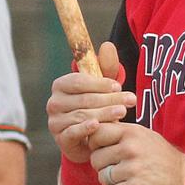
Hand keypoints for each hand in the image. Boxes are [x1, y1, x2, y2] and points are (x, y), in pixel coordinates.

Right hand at [47, 42, 135, 162]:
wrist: (92, 139)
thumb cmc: (97, 107)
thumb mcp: (103, 87)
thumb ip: (106, 67)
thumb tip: (107, 45)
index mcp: (61, 85)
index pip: (79, 81)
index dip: (100, 83)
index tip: (119, 86)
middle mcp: (54, 102)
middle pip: (83, 99)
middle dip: (109, 99)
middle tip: (130, 100)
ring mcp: (55, 121)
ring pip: (81, 115)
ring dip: (104, 113)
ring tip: (122, 112)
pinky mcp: (60, 138)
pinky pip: (72, 132)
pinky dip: (85, 129)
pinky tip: (98, 126)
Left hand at [89, 124, 184, 184]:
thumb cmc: (164, 159)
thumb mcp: (146, 137)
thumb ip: (123, 133)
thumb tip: (95, 130)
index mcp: (132, 133)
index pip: (96, 133)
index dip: (96, 145)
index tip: (105, 152)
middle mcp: (131, 148)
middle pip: (96, 159)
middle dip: (104, 168)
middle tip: (119, 171)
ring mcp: (133, 169)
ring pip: (103, 178)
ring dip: (112, 184)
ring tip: (128, 182)